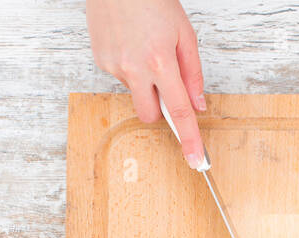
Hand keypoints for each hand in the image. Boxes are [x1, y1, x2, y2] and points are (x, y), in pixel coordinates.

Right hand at [87, 0, 206, 167]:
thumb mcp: (185, 35)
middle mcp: (135, 68)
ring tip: (145, 49)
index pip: (179, 112)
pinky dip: (130, 67)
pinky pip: (121, 77)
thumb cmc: (151, 0)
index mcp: (160, 61)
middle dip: (159, 109)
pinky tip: (130, 44)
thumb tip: (197, 104)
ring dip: (144, 81)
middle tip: (165, 86)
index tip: (196, 160)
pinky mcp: (101, 60)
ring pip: (135, 93)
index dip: (189, 139)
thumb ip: (193, 74)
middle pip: (150, 115)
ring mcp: (114, 65)